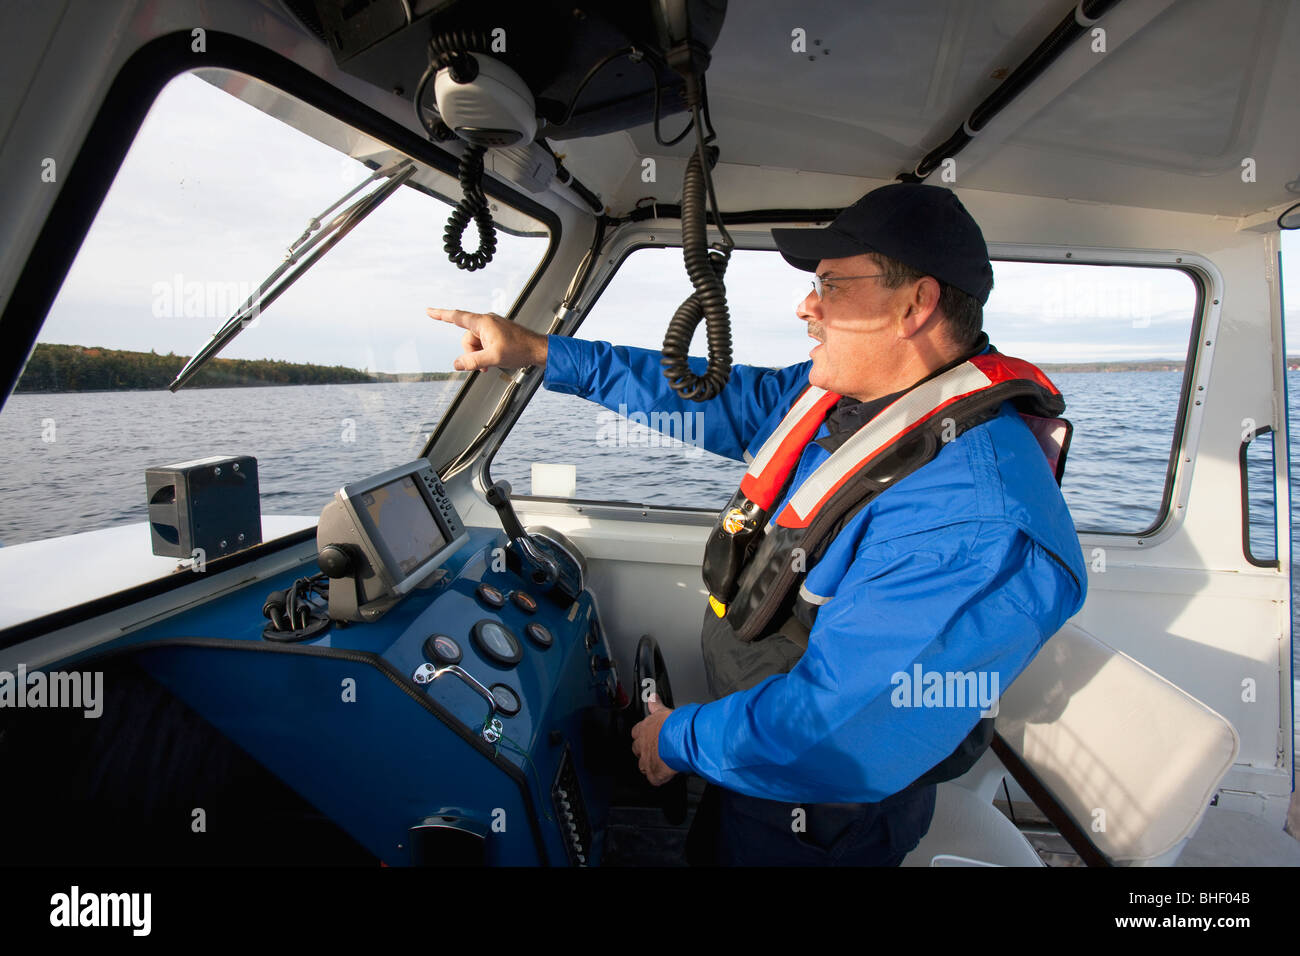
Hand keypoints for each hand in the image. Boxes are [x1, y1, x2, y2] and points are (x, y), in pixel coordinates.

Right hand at [427, 307, 547, 371]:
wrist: (537, 349)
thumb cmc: (520, 349)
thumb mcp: (493, 358)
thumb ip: (473, 361)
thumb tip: (457, 364)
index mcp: (483, 322)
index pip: (457, 317)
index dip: (441, 314)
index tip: (429, 311)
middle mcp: (486, 321)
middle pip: (466, 338)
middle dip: (472, 353)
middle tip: (484, 365)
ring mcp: (492, 327)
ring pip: (475, 343)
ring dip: (479, 355)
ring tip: (492, 362)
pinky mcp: (497, 332)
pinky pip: (483, 343)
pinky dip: (485, 353)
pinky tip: (494, 359)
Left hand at [630, 694, 677, 785]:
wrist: (681, 739)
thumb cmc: (674, 724)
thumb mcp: (664, 711)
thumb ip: (656, 705)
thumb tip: (652, 697)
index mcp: (644, 729)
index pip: (636, 732)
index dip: (642, 735)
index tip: (649, 736)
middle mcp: (642, 745)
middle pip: (637, 749)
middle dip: (644, 750)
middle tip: (656, 750)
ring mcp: (647, 760)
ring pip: (643, 765)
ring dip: (650, 764)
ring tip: (661, 764)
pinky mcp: (654, 773)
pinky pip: (654, 779)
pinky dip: (659, 778)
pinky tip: (665, 776)